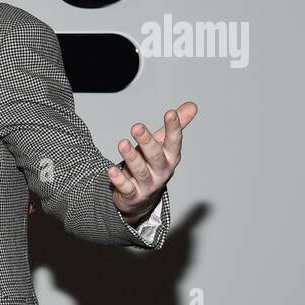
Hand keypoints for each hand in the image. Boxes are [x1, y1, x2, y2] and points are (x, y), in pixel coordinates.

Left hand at [108, 102, 197, 218]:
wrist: (142, 198)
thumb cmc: (151, 166)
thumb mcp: (163, 146)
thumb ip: (174, 127)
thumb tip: (192, 105)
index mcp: (171, 157)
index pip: (174, 142)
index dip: (174, 128)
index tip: (170, 113)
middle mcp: (162, 171)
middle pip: (156, 156)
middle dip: (147, 141)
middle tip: (136, 127)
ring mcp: (148, 185)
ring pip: (140, 171)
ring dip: (131, 157)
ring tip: (122, 143)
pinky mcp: (133, 195)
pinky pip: (126, 188)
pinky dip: (119, 180)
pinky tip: (111, 170)